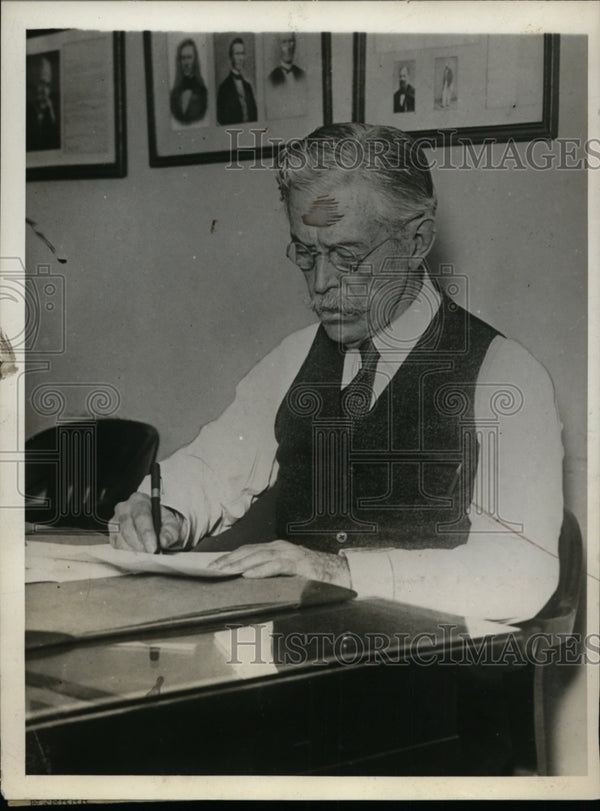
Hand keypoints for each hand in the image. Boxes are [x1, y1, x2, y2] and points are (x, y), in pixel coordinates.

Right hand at [109, 492, 183, 552]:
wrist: (152, 523)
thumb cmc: (160, 521)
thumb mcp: (171, 523)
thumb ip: (170, 531)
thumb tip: (164, 541)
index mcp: (139, 501)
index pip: (141, 517)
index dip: (147, 534)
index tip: (153, 548)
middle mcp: (124, 509)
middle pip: (128, 529)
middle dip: (140, 546)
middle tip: (150, 556)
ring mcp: (114, 521)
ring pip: (120, 539)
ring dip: (133, 551)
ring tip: (145, 557)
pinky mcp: (111, 534)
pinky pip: (116, 546)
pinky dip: (126, 554)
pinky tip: (137, 556)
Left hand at [207, 540, 351, 587]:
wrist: (339, 573)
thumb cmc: (312, 574)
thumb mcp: (287, 571)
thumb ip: (270, 571)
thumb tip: (246, 579)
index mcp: (277, 548)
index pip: (249, 550)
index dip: (231, 556)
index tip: (215, 563)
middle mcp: (281, 548)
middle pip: (250, 551)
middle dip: (230, 559)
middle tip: (213, 567)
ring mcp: (290, 554)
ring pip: (260, 556)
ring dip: (240, 563)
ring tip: (225, 570)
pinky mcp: (299, 564)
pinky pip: (276, 565)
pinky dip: (261, 570)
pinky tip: (249, 574)